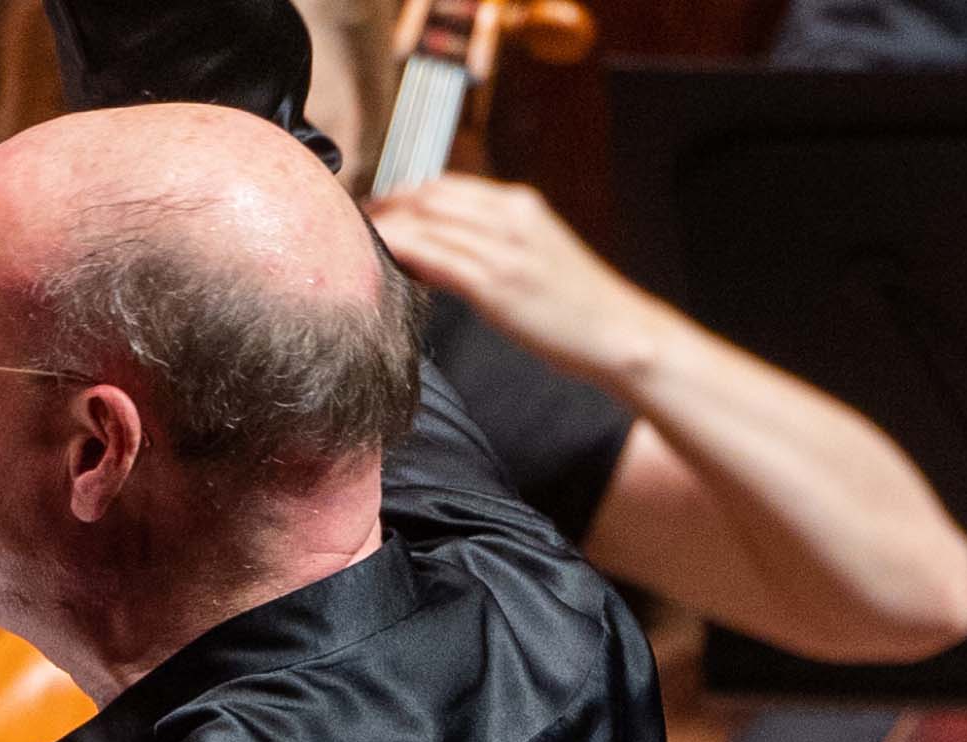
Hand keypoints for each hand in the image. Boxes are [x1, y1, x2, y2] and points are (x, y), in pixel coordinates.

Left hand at [368, 175, 676, 388]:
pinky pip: (433, 257)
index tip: (370, 209)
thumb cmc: (571, 301)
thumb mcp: (532, 251)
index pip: (441, 185)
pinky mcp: (496, 283)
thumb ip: (489, 238)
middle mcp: (509, 216)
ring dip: (383, 228)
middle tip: (348, 225)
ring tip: (354, 242)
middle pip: (425, 196)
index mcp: (517, 204)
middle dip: (382, 207)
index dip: (397, 194)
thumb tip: (436, 244)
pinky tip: (379, 260)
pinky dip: (401, 252)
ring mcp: (503, 249)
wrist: (618, 332)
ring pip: (424, 222)